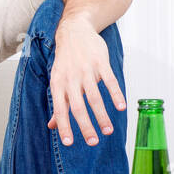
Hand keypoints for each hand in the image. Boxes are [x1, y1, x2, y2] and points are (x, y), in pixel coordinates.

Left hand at [47, 16, 125, 146]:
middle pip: (78, 107)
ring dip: (102, 116)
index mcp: (58, 84)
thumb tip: (52, 126)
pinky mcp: (100, 62)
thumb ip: (58, 103)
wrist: (74, 31)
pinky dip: (116, 95)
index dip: (64, 126)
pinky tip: (121, 107)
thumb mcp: (57, 79)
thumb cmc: (65, 60)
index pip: (60, 110)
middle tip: (93, 142)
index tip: (69, 143)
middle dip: (86, 127)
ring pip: (95, 97)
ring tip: (108, 131)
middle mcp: (71, 79)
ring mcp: (86, 70)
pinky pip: (109, 81)